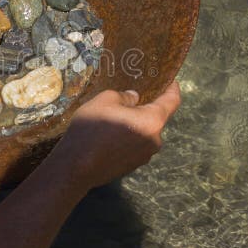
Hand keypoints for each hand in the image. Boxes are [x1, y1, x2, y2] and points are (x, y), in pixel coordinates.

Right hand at [54, 81, 180, 188]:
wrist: (75, 166)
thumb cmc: (91, 129)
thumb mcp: (105, 100)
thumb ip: (125, 96)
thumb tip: (134, 98)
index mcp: (152, 121)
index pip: (172, 101)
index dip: (172, 88)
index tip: (170, 80)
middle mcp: (155, 140)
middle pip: (156, 119)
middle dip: (145, 108)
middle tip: (127, 101)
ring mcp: (145, 156)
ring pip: (144, 133)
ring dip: (135, 124)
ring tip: (113, 120)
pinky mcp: (133, 166)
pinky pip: (136, 146)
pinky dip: (128, 138)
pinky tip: (109, 137)